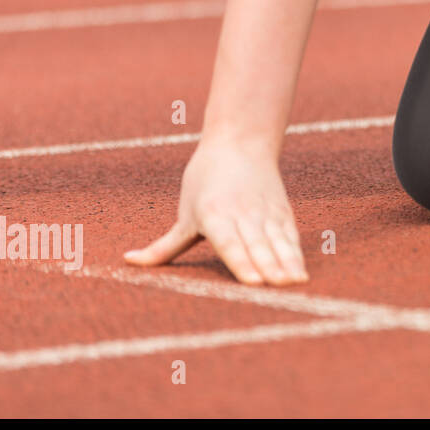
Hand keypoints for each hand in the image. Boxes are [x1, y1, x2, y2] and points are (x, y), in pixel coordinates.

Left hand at [124, 140, 308, 285]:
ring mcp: (265, 212)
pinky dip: (295, 255)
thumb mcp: (184, 213)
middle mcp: (243, 214)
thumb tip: (129, 262)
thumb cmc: (206, 179)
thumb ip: (164, 246)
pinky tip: (300, 275)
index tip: (253, 282)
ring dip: (286, 263)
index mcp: (214, 214)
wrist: (240, 142)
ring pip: (277, 241)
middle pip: (257, 244)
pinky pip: (289, 237)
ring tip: (294, 284)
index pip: (229, 243)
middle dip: (268, 267)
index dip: (241, 262)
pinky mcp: (281, 212)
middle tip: (276, 287)